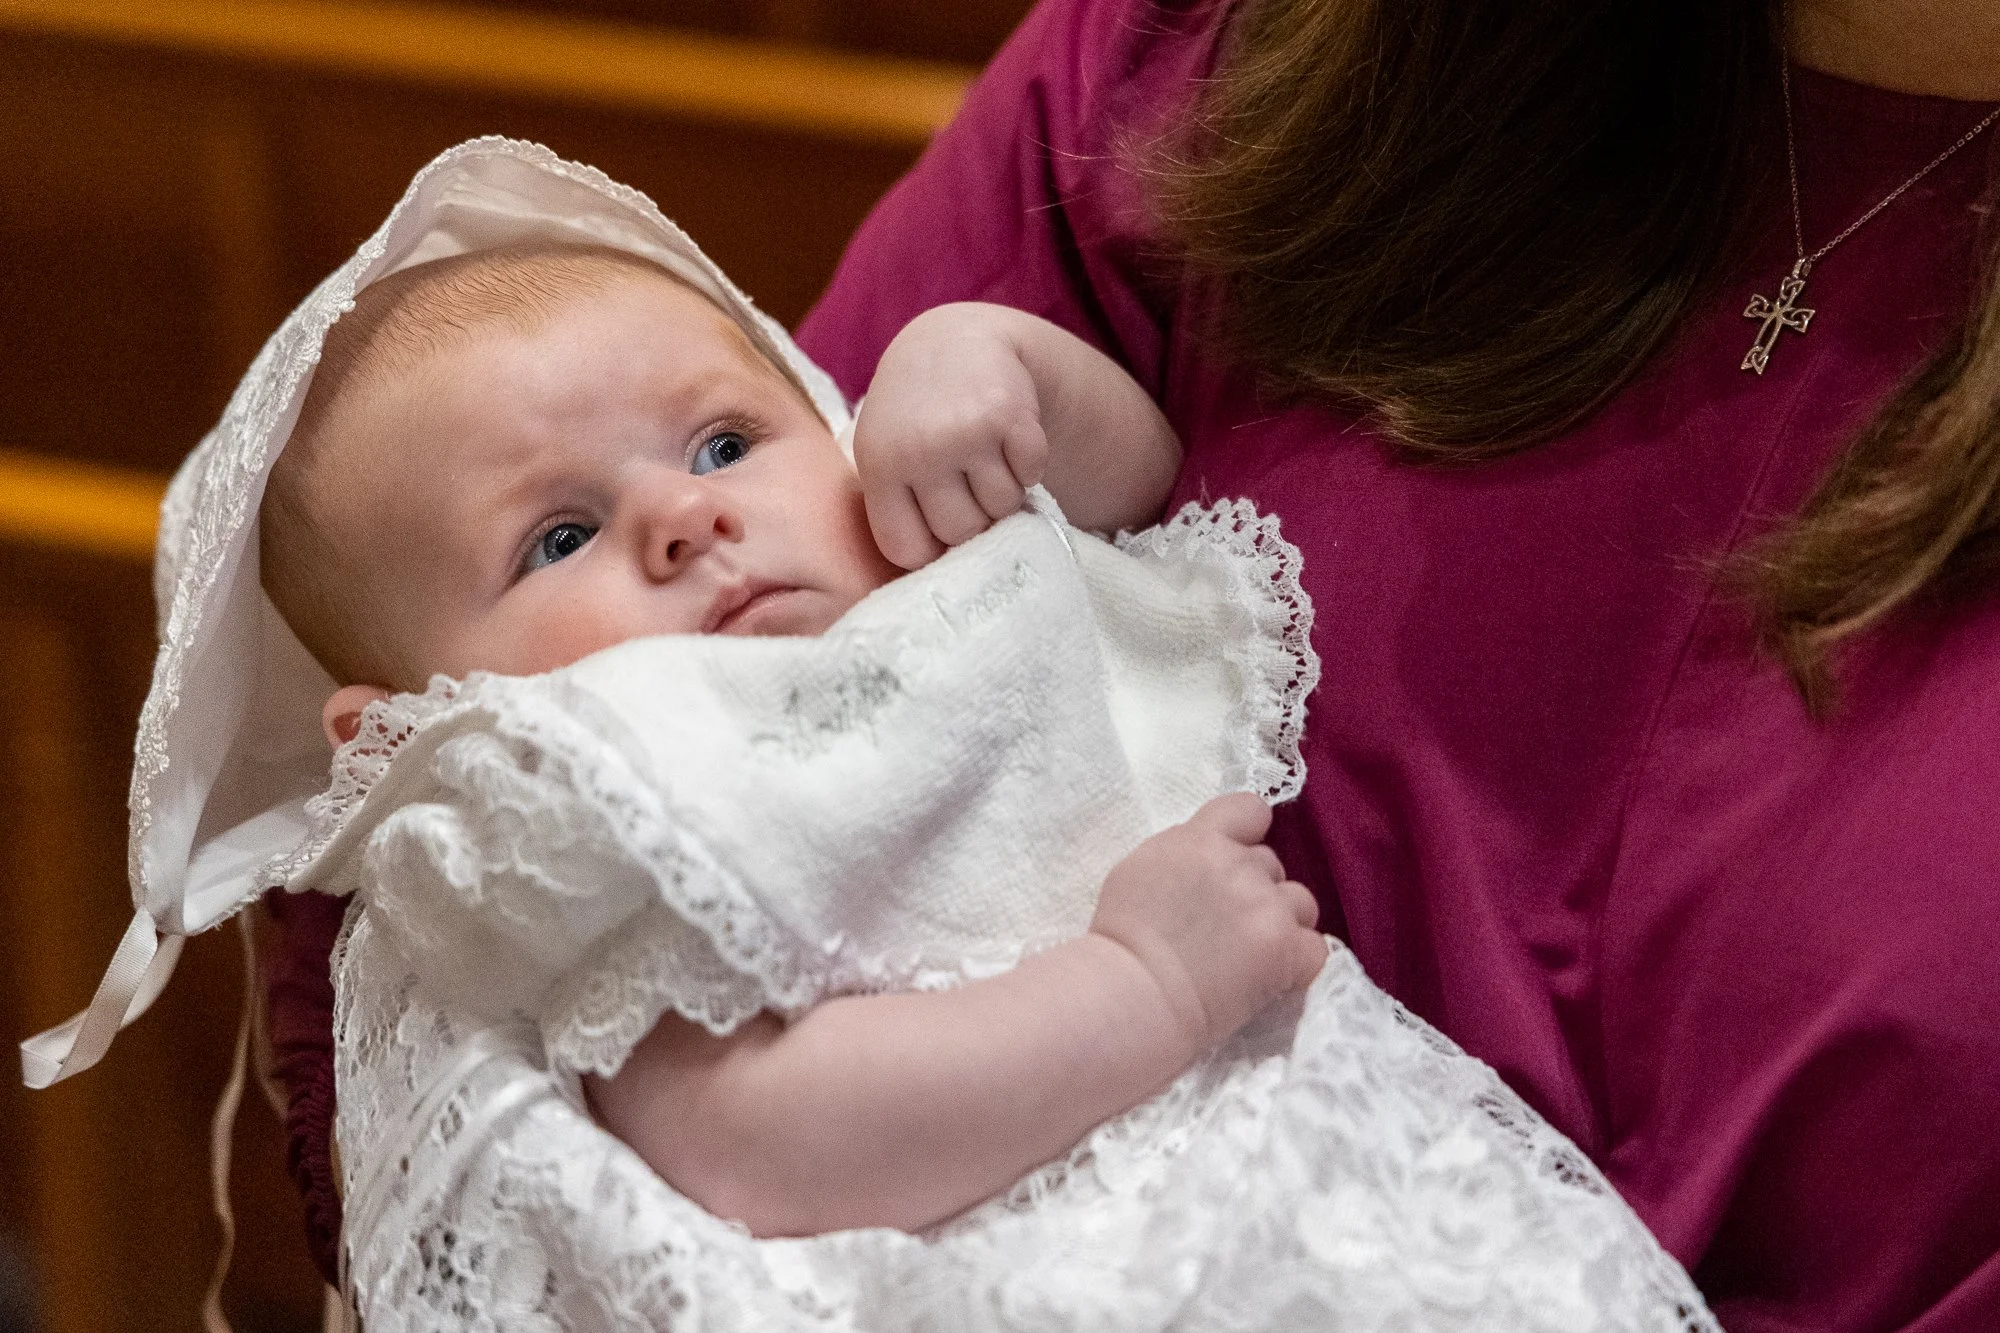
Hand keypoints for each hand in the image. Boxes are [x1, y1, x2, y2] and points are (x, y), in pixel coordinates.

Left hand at [852, 304, 1050, 568]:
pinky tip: (1007, 439)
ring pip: (1002, 507)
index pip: (908, 549)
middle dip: (972, 519)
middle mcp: (919, 450)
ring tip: (984, 458)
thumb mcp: (887, 453)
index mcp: (880, 466)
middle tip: (967, 486)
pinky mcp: (1010, 417)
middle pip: (961, 533)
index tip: (939, 530)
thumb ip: (902, 508)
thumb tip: (942, 578)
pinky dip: (1029, 464)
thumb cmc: (916, 416)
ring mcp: (965, 432)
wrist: (953, 343)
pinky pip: (1032, 473)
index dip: (930, 549)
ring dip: (1003, 491)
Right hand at [1089, 794, 1324, 1055]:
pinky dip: (1296, 961)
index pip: (1250, 808)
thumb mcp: (1142, 868)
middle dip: (1254, 888)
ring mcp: (1268, 907)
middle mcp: (1241, 864)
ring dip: (1281, 920)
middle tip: (1225, 924)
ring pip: (1300, 902)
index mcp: (1201, 839)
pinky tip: (1270, 975)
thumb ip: (1184, 853)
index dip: (1247, 833)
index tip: (1234, 858)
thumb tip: (1208, 859)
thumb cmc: (1122, 938)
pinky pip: (1315, 947)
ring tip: (1252, 951)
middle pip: (1270, 863)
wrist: (1134, 992)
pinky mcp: (1287, 949)